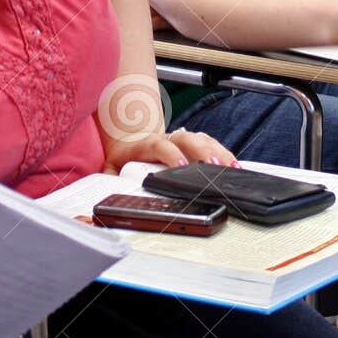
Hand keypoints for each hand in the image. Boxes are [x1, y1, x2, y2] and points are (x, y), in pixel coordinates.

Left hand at [102, 128, 237, 172]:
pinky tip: (235, 167)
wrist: (131, 139)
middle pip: (188, 138)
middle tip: (213, 166)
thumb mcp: (111, 169)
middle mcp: (168, 138)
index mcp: (147, 144)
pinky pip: (212, 144)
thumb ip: (108, 181)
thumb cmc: (125, 158)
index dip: (170, 154)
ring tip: (231, 168)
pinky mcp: (194, 143)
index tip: (180, 166)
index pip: (160, 145)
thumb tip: (102, 199)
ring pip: (203, 139)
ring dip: (219, 153)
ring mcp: (182, 139)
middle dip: (202, 151)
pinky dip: (225, 155)